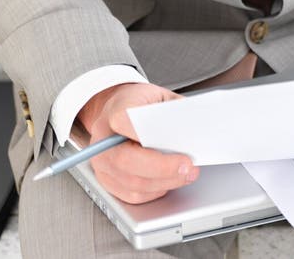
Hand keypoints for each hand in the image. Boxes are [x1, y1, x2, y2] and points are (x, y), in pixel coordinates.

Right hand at [77, 83, 198, 203]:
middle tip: (187, 166)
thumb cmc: (140, 103)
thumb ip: (173, 109)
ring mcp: (102, 162)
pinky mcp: (107, 180)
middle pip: (127, 160)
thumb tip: (192, 127)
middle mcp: (103, 138)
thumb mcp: (159, 97)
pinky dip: (155, 191)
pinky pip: (131, 195)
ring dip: (164, 182)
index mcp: (114, 109)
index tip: (170, 140)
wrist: (119, 109)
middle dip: (162, 167)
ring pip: (131, 182)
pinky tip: (169, 181)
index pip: (122, 120)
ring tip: (185, 175)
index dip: (143, 132)